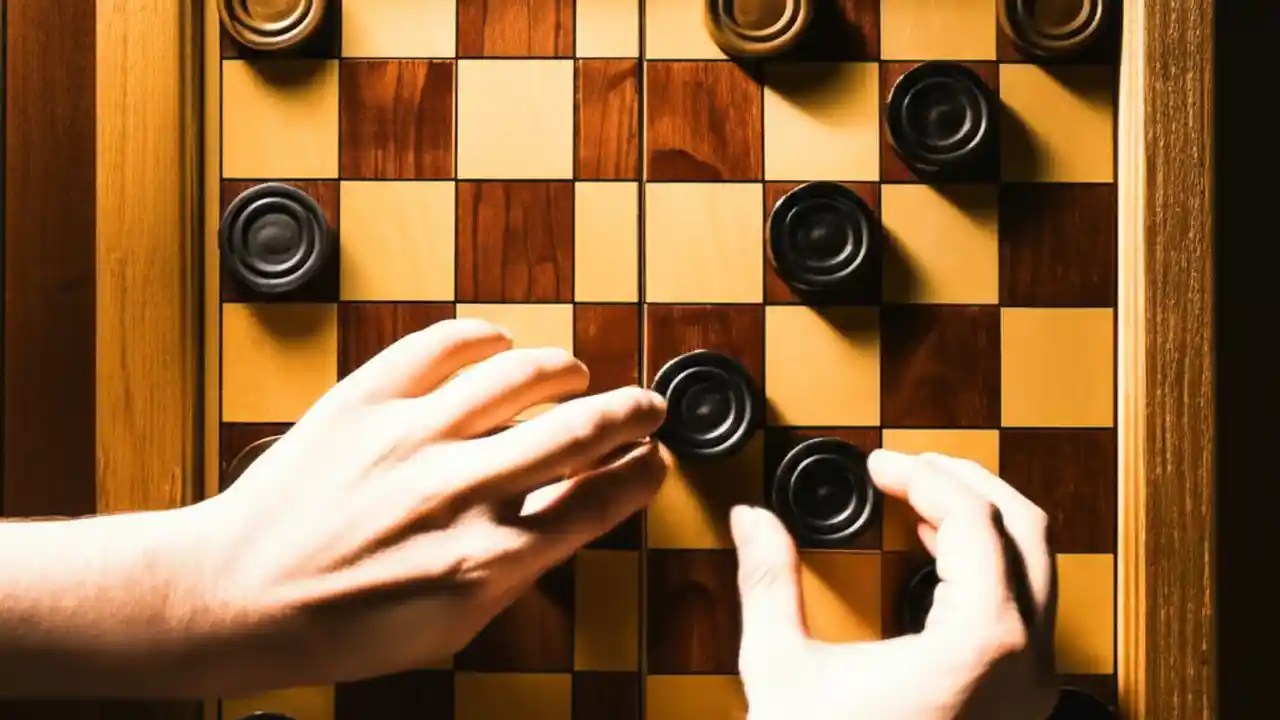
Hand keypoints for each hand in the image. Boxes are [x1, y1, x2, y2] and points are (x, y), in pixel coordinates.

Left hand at [191, 318, 666, 691]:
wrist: (236, 595)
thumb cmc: (336, 624)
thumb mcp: (449, 627)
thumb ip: (515, 569)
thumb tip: (565, 518)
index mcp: (486, 560)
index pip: (598, 500)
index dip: (640, 474)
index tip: (653, 461)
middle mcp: (458, 493)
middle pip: (579, 430)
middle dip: (631, 412)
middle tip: (646, 406)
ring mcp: (411, 438)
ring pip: (520, 374)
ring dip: (563, 369)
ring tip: (572, 373)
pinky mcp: (365, 400)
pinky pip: (442, 344)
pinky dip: (482, 336)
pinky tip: (498, 343)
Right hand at [731, 449, 1058, 719]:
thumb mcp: (785, 670)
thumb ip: (770, 582)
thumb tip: (752, 522)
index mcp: (979, 644)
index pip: (973, 517)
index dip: (922, 475)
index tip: (881, 464)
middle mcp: (1024, 665)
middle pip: (1025, 530)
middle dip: (965, 483)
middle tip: (911, 466)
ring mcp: (1030, 690)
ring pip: (1036, 569)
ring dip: (981, 523)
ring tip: (923, 501)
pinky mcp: (1019, 707)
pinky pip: (1024, 611)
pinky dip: (988, 569)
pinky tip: (939, 562)